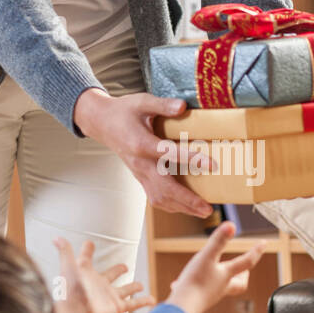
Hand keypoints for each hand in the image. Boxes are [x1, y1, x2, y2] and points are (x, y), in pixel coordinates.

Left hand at [52, 236, 154, 312]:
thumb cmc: (70, 291)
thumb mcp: (68, 267)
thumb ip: (65, 252)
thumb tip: (56, 237)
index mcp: (87, 274)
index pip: (87, 259)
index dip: (88, 251)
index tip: (89, 244)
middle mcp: (99, 285)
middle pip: (111, 275)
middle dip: (118, 270)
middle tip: (124, 266)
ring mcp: (109, 296)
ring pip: (125, 290)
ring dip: (133, 287)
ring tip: (141, 285)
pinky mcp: (116, 307)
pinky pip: (133, 304)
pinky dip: (143, 301)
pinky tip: (152, 299)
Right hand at [73, 88, 215, 218]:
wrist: (102, 124)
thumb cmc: (124, 111)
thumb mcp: (142, 101)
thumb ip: (163, 105)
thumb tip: (183, 107)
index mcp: (140, 143)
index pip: (168, 153)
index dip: (191, 159)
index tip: (212, 165)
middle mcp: (140, 163)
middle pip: (164, 188)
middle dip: (187, 200)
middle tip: (208, 208)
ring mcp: (139, 173)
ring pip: (159, 197)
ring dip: (182, 207)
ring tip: (203, 211)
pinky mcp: (140, 178)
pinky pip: (155, 197)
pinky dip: (172, 205)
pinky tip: (188, 207)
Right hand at [166, 221, 264, 312]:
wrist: (182, 309)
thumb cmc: (195, 283)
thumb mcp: (206, 256)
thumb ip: (218, 241)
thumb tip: (231, 225)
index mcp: (226, 275)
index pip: (247, 262)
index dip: (256, 251)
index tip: (264, 243)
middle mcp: (221, 287)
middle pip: (239, 284)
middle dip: (244, 276)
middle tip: (245, 269)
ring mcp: (211, 295)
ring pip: (221, 288)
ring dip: (222, 279)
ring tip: (215, 271)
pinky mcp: (199, 300)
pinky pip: (202, 292)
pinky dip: (198, 285)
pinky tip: (182, 283)